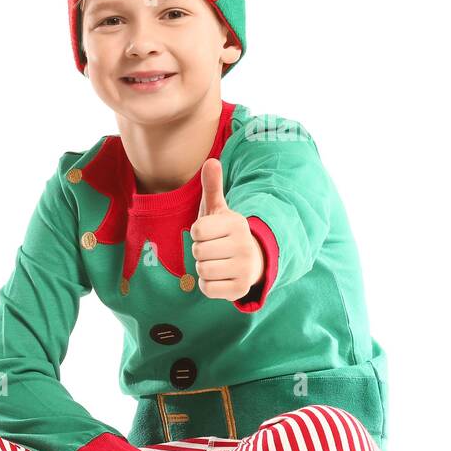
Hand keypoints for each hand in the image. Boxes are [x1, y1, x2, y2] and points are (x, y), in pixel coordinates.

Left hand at [191, 158, 264, 301]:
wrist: (253, 261)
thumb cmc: (227, 233)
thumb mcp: (220, 210)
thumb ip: (213, 187)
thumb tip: (211, 161)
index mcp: (237, 224)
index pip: (197, 230)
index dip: (197, 233)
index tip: (210, 233)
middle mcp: (244, 246)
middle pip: (197, 252)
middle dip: (200, 251)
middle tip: (215, 249)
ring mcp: (245, 269)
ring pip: (202, 270)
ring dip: (203, 267)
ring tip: (218, 262)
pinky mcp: (240, 289)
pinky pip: (206, 288)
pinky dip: (207, 284)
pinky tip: (220, 276)